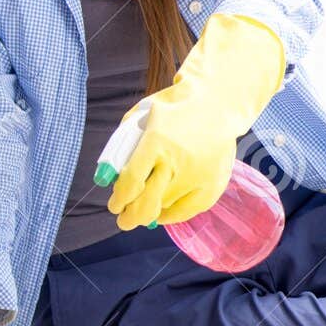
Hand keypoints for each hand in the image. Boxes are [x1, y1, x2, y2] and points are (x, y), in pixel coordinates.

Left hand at [108, 12, 283, 228]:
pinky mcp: (214, 183)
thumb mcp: (141, 117)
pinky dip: (172, 216)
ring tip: (141, 215)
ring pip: (166, 207)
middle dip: (130, 217)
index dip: (119, 199)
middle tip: (123, 221)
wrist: (218, 104)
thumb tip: (108, 176)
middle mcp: (178, 160)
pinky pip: (188, 211)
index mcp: (156, 140)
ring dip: (149, 214)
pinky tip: (161, 214)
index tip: (113, 206)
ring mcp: (199, 174)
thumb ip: (122, 143)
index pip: (132, 181)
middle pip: (148, 202)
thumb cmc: (172, 110)